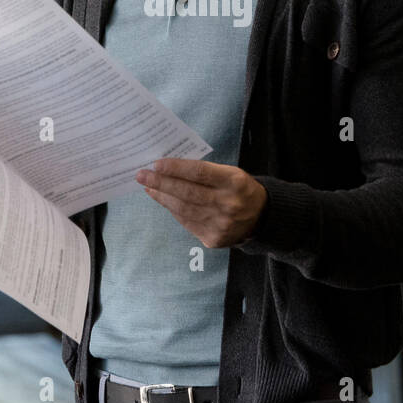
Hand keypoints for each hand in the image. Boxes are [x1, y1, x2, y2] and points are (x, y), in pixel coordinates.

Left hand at [135, 159, 266, 247]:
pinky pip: (187, 222)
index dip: (176, 168)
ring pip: (183, 209)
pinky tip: (162, 200)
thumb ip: (204, 171)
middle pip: (188, 192)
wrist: (261, 217)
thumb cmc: (239, 189)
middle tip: (142, 175)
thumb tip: (169, 169)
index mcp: (234, 182)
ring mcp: (220, 224)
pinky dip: (172, 210)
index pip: (200, 173)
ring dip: (163, 197)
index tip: (157, 164)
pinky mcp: (213, 238)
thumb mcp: (230, 173)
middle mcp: (228, 204)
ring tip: (149, 187)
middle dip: (161, 183)